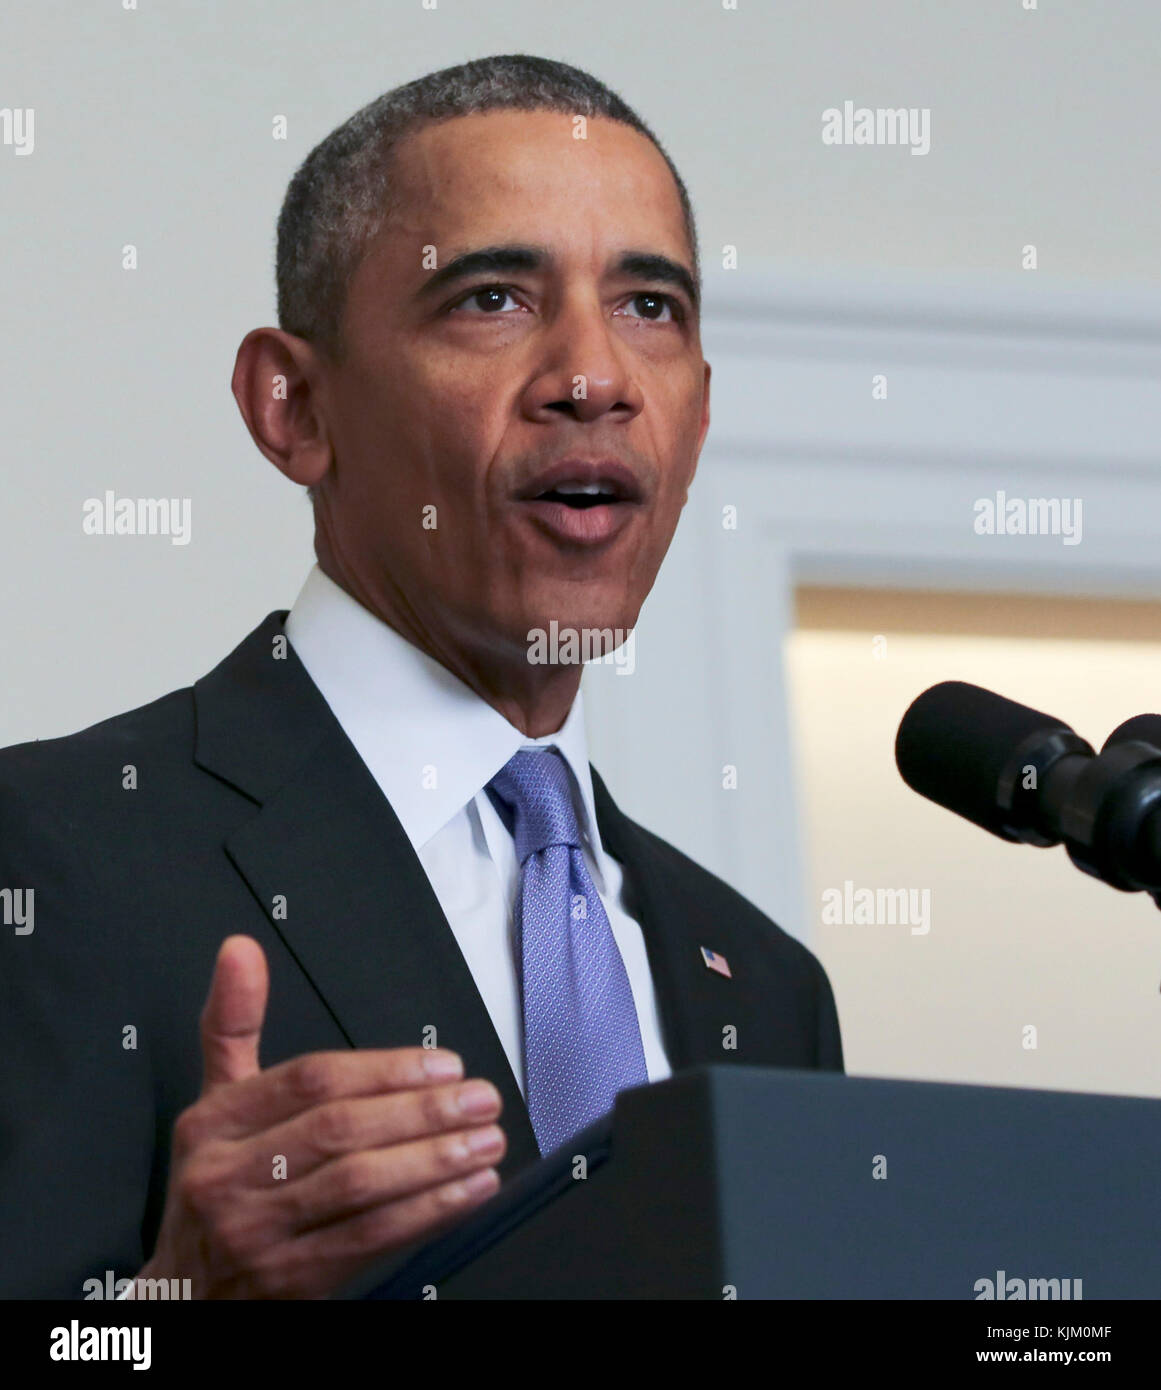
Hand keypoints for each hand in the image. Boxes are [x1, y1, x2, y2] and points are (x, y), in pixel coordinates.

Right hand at [134, 935, 504, 1297]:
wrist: (183, 1297)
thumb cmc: (216, 1185)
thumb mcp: (213, 1104)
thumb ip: (233, 1025)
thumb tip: (241, 948)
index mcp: (213, 1123)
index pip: (310, 1082)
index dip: (384, 1070)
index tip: (444, 1064)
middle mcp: (226, 1177)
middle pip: (340, 1130)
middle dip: (421, 1112)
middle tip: (480, 1098)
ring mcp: (255, 1234)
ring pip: (359, 1185)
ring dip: (434, 1161)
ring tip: (486, 1140)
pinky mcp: (289, 1282)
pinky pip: (369, 1239)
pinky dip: (426, 1213)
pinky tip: (467, 1192)